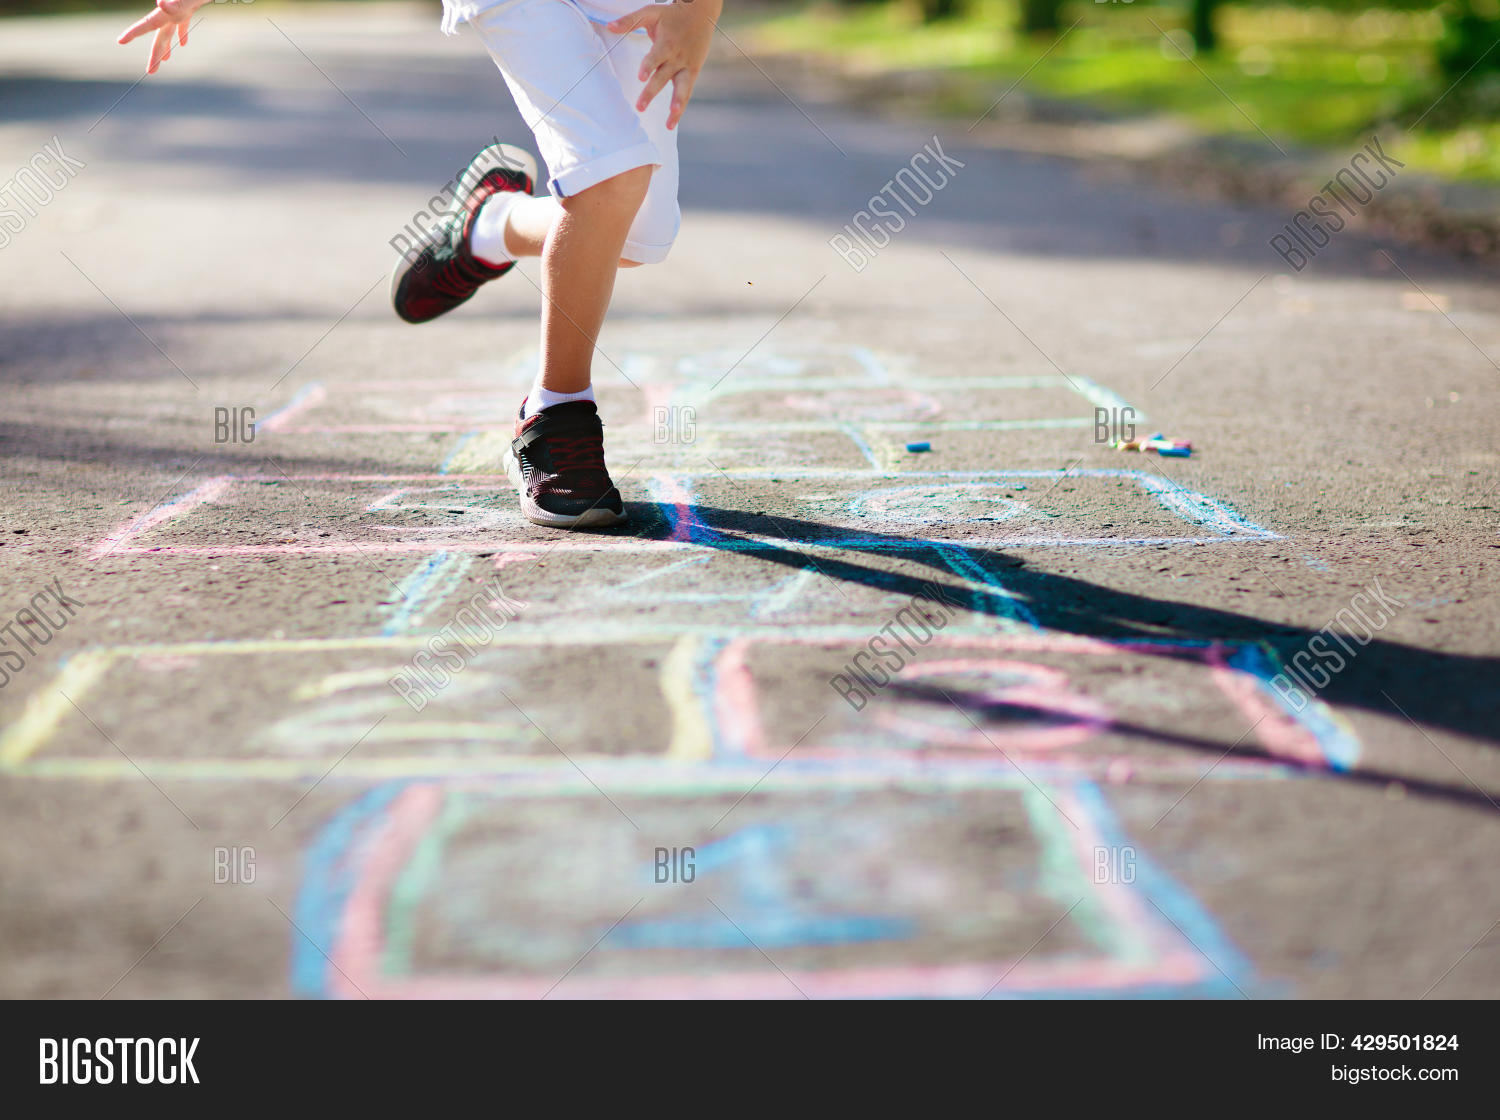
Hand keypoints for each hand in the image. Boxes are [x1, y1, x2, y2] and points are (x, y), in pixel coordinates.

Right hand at [118, 0, 211, 74]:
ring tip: (164, 61)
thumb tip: (161, 4)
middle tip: (151, 72)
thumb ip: (173, 3)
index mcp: (168, 11)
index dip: (134, 33)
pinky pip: (183, 23)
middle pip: (160, 35)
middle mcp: (171, 11)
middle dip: (155, 54)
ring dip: (166, 46)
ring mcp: (179, 9)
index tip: (120, 41)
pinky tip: (182, 45)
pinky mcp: (189, 7)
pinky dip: (181, 34)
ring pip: (170, 31)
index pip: (148, 24)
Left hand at [607, 0, 721, 129]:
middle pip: (663, 77)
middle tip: (640, 107)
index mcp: (666, 43)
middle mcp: (677, 57)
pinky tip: (671, 123)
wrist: (701, 13)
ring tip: (669, 124)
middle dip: (652, 92)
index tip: (641, 77)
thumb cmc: (671, 14)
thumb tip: (610, 26)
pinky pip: (687, 93)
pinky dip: (680, 108)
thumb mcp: (650, 12)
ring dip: (676, 106)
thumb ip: (630, 21)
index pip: (656, 57)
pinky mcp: (693, 73)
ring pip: (681, 90)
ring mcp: (686, 67)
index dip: (649, 66)